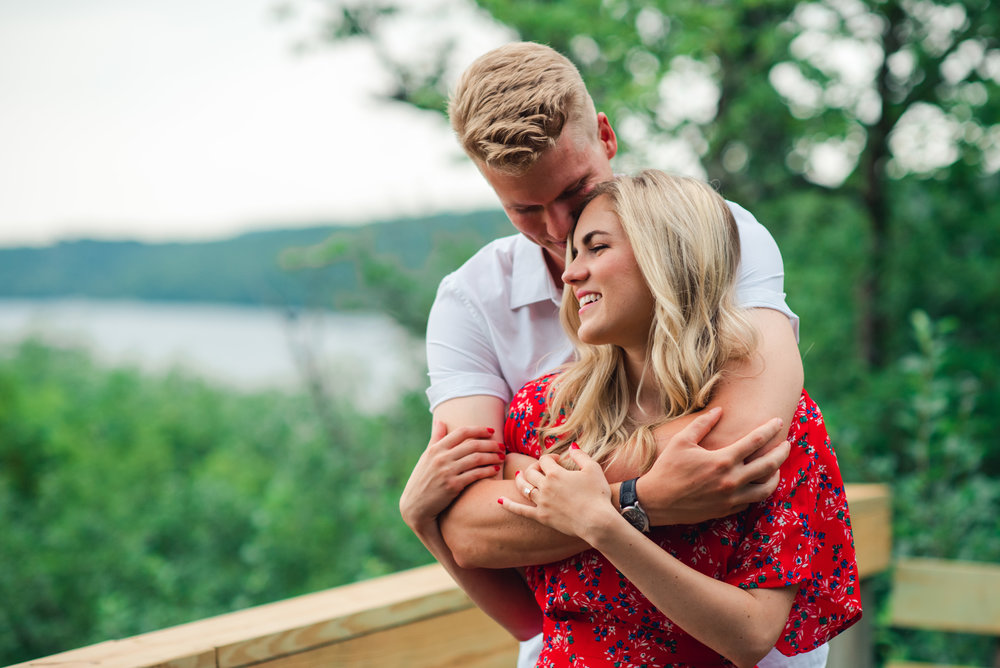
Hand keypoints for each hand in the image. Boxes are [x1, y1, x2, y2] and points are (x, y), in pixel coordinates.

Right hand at [399, 420, 503, 531]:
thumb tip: (440, 421)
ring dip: (492, 457)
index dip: (479, 429)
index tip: (491, 430)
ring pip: (476, 459)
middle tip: (501, 445)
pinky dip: (488, 470)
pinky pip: (475, 474)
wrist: (415, 506)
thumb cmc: (422, 479)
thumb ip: (435, 439)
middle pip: (473, 445)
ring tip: (501, 457)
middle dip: (490, 444)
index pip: (461, 432)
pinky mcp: (453, 486)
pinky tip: (495, 470)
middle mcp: (441, 458)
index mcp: (435, 448)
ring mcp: (447, 471)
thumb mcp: (426, 457)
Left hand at [498, 448, 617, 539]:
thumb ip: (581, 455)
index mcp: (555, 473)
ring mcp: (541, 502)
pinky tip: (500, 500)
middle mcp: (545, 486)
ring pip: (523, 487)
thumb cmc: (597, 494)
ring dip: (520, 480)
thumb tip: (571, 446)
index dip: (550, 458)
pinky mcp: (541, 517)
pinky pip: (521, 510)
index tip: (558, 460)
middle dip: (535, 467)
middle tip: (541, 468)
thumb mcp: (593, 469)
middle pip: (531, 472)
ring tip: (519, 475)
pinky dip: (509, 505)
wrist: (597, 521)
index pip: (544, 460)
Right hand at [638, 408, 788, 525]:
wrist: (656, 502)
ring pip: (766, 488)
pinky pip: (751, 501)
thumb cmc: (667, 469)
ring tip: (776, 466)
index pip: (755, 441)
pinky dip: (759, 490)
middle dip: (782, 452)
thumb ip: (702, 424)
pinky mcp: (726, 510)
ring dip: (776, 475)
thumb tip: (719, 411)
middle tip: (787, 443)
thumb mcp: (681, 441)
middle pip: (769, 465)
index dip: (769, 429)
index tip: (778, 421)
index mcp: (722, 460)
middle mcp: (731, 480)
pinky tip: (757, 482)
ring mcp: (731, 498)